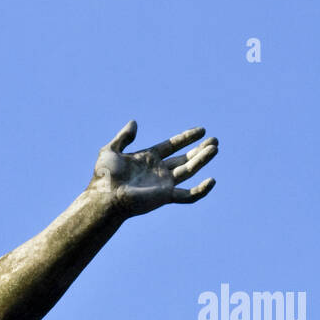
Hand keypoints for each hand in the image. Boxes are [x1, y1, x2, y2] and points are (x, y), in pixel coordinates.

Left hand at [90, 121, 216, 216]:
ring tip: (215, 148)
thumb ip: (123, 137)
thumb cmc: (104, 177)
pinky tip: (212, 181)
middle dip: (200, 150)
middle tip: (215, 140)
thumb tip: (134, 123)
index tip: (202, 130)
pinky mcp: (165, 196)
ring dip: (203, 160)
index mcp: (148, 159)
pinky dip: (201, 190)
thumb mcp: (110, 150)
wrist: (105, 197)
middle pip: (184, 158)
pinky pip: (188, 196)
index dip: (187, 138)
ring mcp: (163, 184)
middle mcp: (158, 171)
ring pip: (189, 171)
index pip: (172, 146)